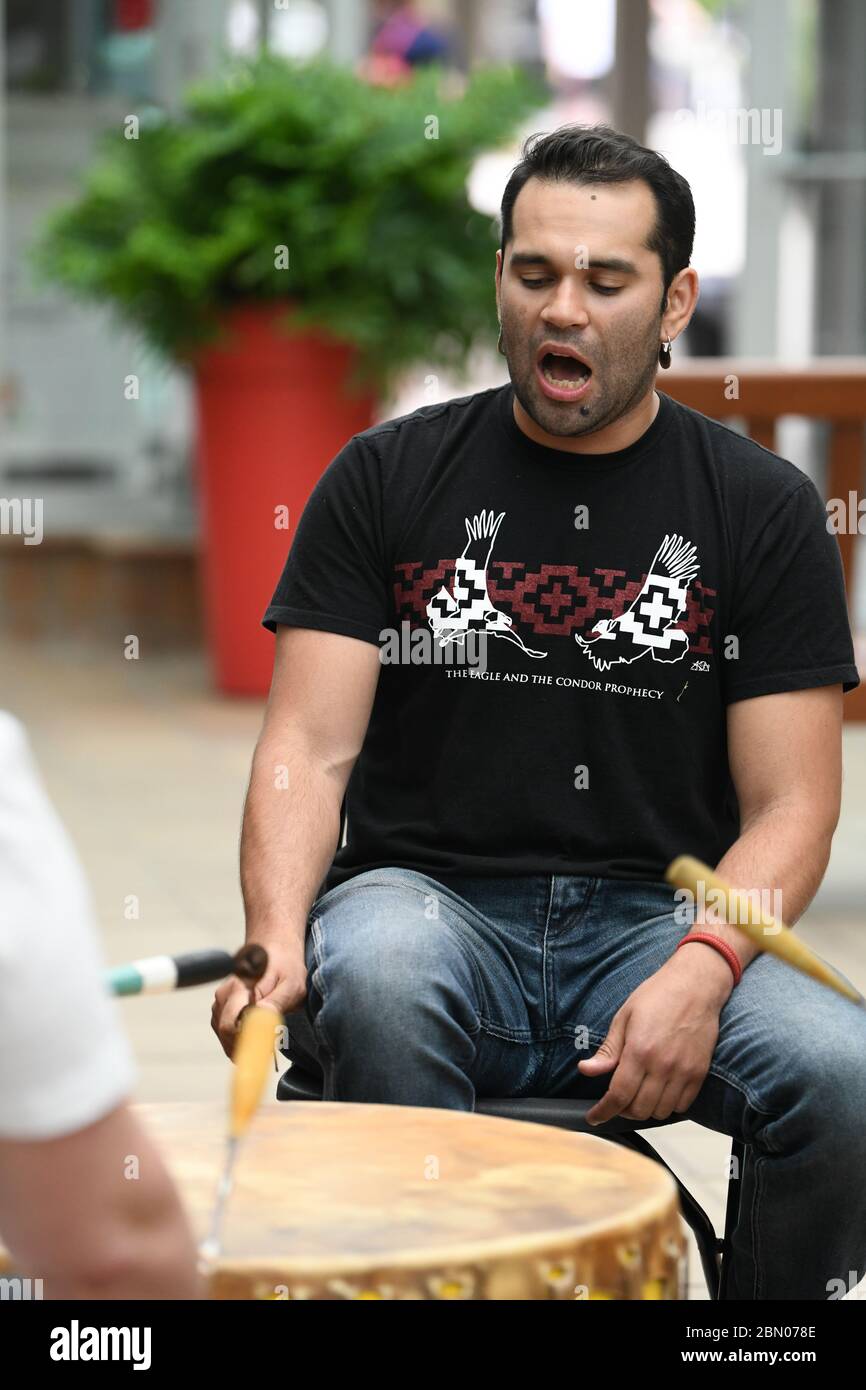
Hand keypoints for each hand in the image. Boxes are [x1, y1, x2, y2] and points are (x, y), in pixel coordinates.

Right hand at [211, 941, 307, 1059]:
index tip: (266, 1048)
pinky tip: (254, 1035)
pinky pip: (224, 1033)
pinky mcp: (219, 1008)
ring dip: (242, 1044)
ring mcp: (219, 1002)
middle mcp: (223, 995)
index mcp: (239, 989)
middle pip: (225, 1035)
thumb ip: (276, 1002)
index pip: (230, 1028)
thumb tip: (260, 1019)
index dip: (246, 1044)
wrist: (274, 950)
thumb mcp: (292, 984)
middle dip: (246, 1047)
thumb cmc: (286, 967)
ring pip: (224, 1036)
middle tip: (269, 1047)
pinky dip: (238, 1039)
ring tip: (265, 1037)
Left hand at [578, 946, 732, 1125]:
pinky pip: (682, 1106)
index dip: (604, 1111)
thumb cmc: (658, 996)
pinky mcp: (699, 1073)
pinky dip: (668, 1106)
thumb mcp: (624, 1017)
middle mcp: (663, 1065)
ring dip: (646, 1109)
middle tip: (617, 1100)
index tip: (595, 1117)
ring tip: (639, 1094)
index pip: (618, 1095)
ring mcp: (684, 1071)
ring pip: (660, 1112)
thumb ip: (608, 1050)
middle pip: (639, 1109)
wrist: (695, 985)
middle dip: (622, 1110)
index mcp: (639, 1050)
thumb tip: (586, 1070)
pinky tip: (660, 1091)